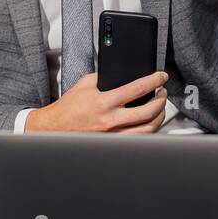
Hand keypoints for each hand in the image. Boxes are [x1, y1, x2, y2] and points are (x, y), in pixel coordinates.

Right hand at [24, 71, 167, 133]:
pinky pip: (137, 139)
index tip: (161, 77)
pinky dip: (147, 131)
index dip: (154, 81)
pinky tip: (148, 123)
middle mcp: (110, 120)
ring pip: (147, 129)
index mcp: (104, 102)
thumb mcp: (85, 84)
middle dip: (161, 100)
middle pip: (148, 112)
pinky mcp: (112, 144)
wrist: (54, 128)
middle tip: (163, 93)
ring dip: (158, 117)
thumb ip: (104, 77)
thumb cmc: (68, 107)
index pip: (138, 89)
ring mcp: (112, 135)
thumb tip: (123, 74)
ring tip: (159, 108)